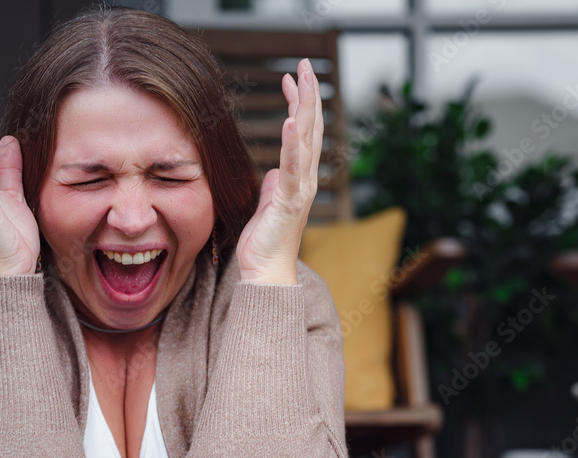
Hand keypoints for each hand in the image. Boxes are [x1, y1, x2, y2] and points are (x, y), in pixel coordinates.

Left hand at [235, 58, 322, 284]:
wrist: (266, 273)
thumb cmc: (265, 243)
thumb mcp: (266, 205)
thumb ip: (273, 186)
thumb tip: (274, 172)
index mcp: (300, 179)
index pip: (303, 133)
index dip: (299, 103)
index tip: (290, 78)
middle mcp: (306, 180)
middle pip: (311, 128)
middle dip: (308, 94)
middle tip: (305, 64)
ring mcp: (300, 189)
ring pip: (306, 140)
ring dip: (305, 106)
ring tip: (302, 78)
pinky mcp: (289, 201)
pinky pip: (292, 166)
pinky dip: (292, 142)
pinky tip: (291, 119)